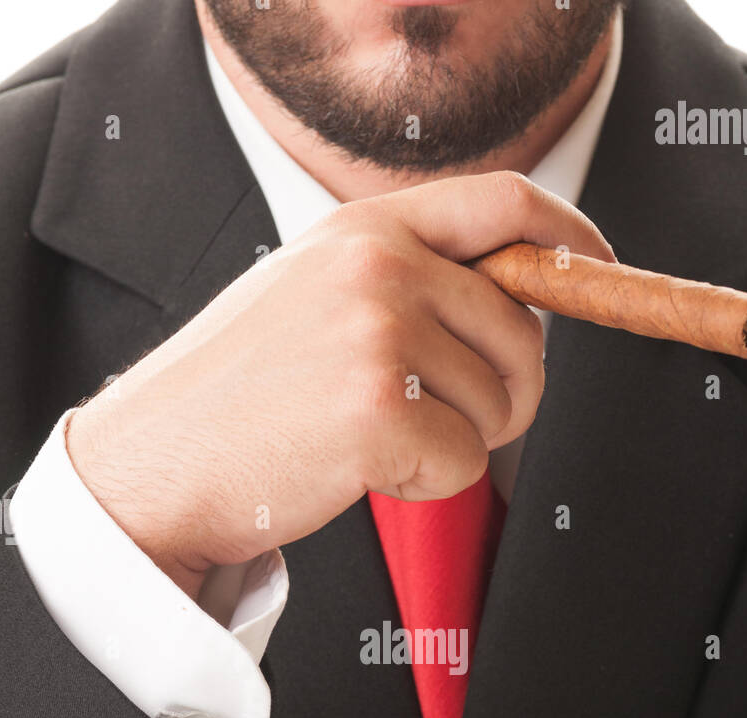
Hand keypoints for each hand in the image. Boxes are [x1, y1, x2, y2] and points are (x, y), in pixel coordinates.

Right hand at [66, 170, 613, 600]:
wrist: (153, 463)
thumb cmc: (235, 393)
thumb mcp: (313, 294)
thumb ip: (405, 278)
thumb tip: (512, 299)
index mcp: (364, 229)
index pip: (504, 203)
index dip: (568, 238)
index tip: (594, 269)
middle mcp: (379, 266)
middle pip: (522, 330)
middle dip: (508, 392)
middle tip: (441, 419)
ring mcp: (379, 335)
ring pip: (502, 405)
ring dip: (457, 441)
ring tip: (372, 438)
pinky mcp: (381, 413)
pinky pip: (468, 463)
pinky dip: (428, 484)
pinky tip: (360, 469)